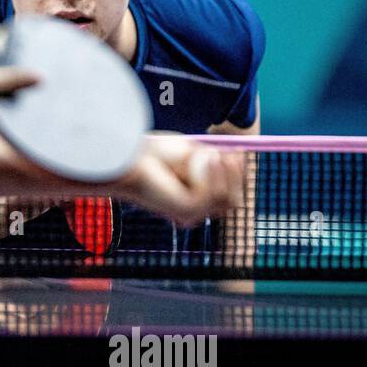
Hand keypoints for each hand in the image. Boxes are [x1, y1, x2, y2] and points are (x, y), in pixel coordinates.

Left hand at [113, 133, 245, 227]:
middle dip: (236, 175)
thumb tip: (238, 154)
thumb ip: (212, 159)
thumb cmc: (152, 155)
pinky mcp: (188, 211)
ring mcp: (191, 214)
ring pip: (228, 198)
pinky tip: (205, 159)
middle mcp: (193, 212)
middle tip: (231, 152)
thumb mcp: (190, 154)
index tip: (238, 152)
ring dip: (223, 173)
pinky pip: (215, 193)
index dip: (237, 175)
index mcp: (193, 201)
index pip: (229, 196)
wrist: (128, 162)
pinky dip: (212, 173)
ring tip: (207, 154)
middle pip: (232, 201)